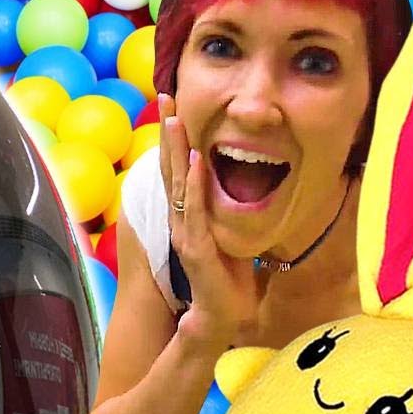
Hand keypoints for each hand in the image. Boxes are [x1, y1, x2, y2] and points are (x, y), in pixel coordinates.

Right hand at [156, 93, 263, 345]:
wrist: (219, 318)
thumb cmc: (227, 280)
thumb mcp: (230, 237)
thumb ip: (229, 214)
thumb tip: (246, 188)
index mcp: (189, 215)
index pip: (179, 169)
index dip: (176, 137)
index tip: (175, 105)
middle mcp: (181, 219)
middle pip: (172, 167)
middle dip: (169, 131)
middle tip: (166, 95)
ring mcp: (186, 232)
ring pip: (178, 183)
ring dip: (177, 150)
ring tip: (175, 119)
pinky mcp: (196, 248)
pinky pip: (195, 209)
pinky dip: (195, 184)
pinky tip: (197, 160)